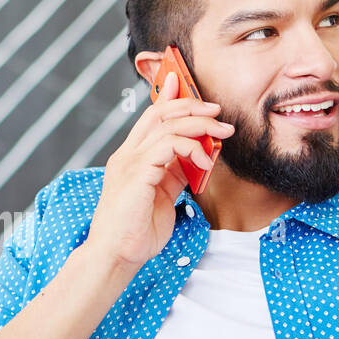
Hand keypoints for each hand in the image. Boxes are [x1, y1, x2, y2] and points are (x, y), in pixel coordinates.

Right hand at [83, 71, 232, 269]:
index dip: (170, 97)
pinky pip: (168, 145)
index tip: (185, 83)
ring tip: (222, 134)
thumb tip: (196, 156)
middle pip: (159, 113)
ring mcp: (129, 162)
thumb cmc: (137, 232)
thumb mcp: (162, 195)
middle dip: (192, 106)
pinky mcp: (137, 173)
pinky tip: (206, 162)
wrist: (116, 255)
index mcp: (130, 158)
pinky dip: (192, 148)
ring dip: (200, 125)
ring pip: (167, 125)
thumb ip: (175, 172)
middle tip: (218, 113)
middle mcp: (126, 155)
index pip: (150, 117)